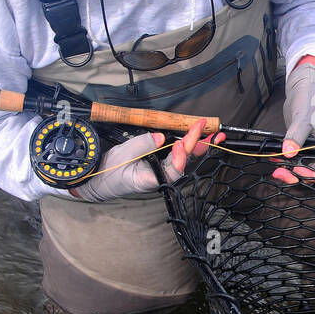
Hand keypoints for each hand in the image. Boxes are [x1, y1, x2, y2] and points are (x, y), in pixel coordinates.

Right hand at [72, 119, 223, 200]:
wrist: (100, 180)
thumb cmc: (109, 172)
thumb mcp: (123, 155)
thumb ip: (142, 145)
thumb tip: (160, 137)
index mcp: (151, 180)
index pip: (172, 171)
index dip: (179, 158)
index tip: (179, 144)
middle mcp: (161, 176)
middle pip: (184, 162)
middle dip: (199, 146)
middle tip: (214, 133)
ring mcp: (162, 170)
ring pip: (184, 157)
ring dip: (199, 144)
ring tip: (214, 133)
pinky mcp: (160, 163)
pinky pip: (177, 153)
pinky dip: (188, 143)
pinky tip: (198, 135)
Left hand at [277, 57, 314, 184]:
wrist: (303, 87)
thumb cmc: (311, 99)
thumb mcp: (303, 118)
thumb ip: (296, 135)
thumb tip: (288, 152)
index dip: (311, 175)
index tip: (296, 171)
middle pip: (311, 172)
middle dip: (296, 175)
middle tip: (280, 172)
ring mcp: (309, 147)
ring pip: (300, 166)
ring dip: (287, 169)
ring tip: (275, 167)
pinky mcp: (298, 143)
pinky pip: (292, 157)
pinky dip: (282, 160)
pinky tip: (273, 158)